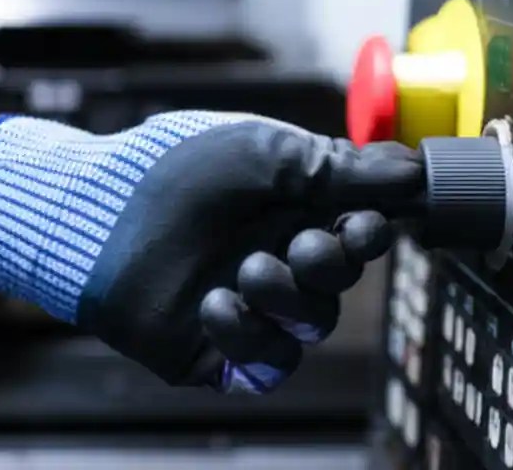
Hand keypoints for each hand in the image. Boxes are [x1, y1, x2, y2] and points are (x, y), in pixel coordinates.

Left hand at [0, 111, 423, 392]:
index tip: (361, 224)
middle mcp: (276, 255)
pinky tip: (214, 302)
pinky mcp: (216, 348)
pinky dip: (247, 332)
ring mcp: (247, 303)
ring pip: (311, 324)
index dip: (369, 233)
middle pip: (341, 280)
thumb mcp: (268, 152)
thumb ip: (342, 167)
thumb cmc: (177, 166)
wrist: (99, 210)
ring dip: (287, 295)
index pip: (358, 232)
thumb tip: (413, 170)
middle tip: (300, 244)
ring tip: (245, 270)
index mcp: (293, 208)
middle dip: (329, 262)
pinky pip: (265, 361)